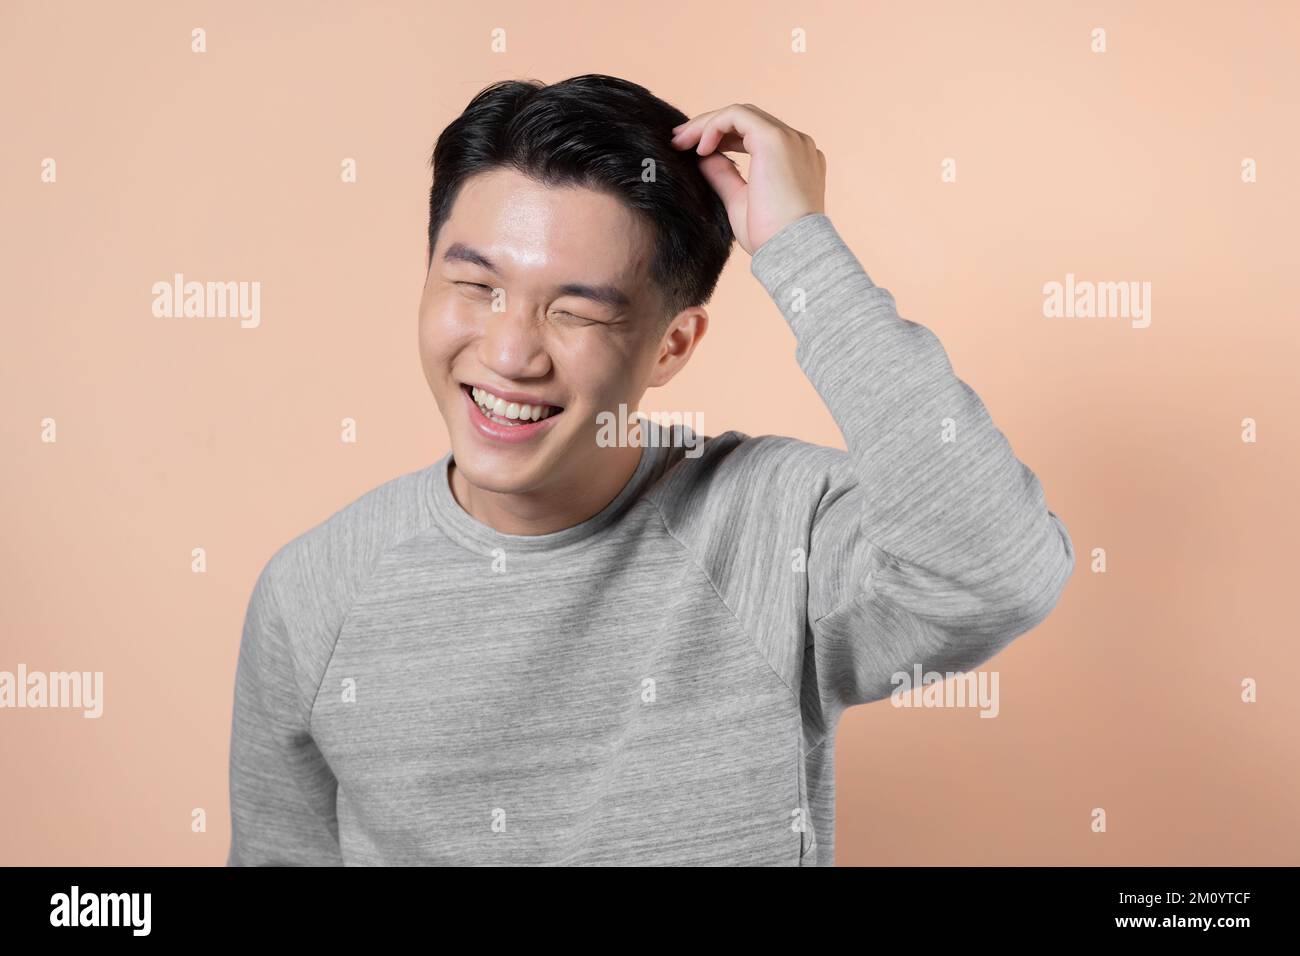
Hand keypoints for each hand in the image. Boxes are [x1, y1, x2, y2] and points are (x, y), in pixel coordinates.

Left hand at [670, 104, 825, 255]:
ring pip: (740, 114)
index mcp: (794, 160)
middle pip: (746, 121)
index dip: (721, 138)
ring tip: (681, 143)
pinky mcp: (774, 138)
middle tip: (678, 141)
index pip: (753, 136)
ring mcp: (789, 138)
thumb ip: (724, 175)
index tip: (691, 150)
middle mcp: (796, 144)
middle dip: (709, 127)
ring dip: (706, 125)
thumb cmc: (769, 237)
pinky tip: (699, 148)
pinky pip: (737, 115)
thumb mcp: (740, 200)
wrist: (790, 250)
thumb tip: (702, 157)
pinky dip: (713, 126)